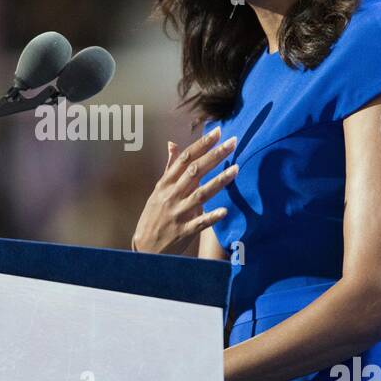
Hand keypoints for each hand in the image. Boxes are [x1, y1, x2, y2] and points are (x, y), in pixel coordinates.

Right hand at [132, 126, 238, 254]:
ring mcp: (177, 213)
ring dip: (219, 181)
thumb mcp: (158, 190)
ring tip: (236, 170)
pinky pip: (199, 223)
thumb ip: (169, 168)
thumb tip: (172, 144)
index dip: (202, 145)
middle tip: (232, 142)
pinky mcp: (183, 231)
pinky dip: (211, 216)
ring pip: (200, 194)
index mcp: (165, 184)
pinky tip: (225, 211)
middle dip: (215, 156)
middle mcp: (171, 196)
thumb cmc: (153, 216)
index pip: (185, 159)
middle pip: (195, 171)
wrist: (144, 248)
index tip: (218, 132)